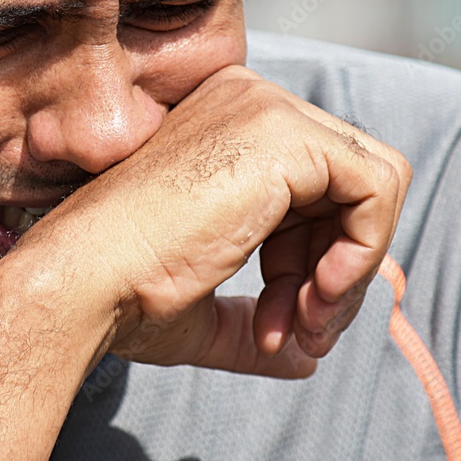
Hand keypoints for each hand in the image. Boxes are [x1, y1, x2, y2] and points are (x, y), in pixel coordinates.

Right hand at [12, 65, 411, 377]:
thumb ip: (260, 317)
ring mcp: (264, 109)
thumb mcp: (206, 305)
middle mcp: (247, 102)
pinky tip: (317, 294)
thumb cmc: (124, 292)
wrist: (83, 281)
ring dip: (352, 269)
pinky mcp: (282, 133)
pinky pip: (377, 186)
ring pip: (374, 183)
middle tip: (302, 332)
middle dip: (336, 270)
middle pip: (349, 184)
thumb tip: (306, 358)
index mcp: (225, 127)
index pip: (316, 187)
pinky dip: (364, 250)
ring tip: (303, 326)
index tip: (282, 324)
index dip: (312, 263)